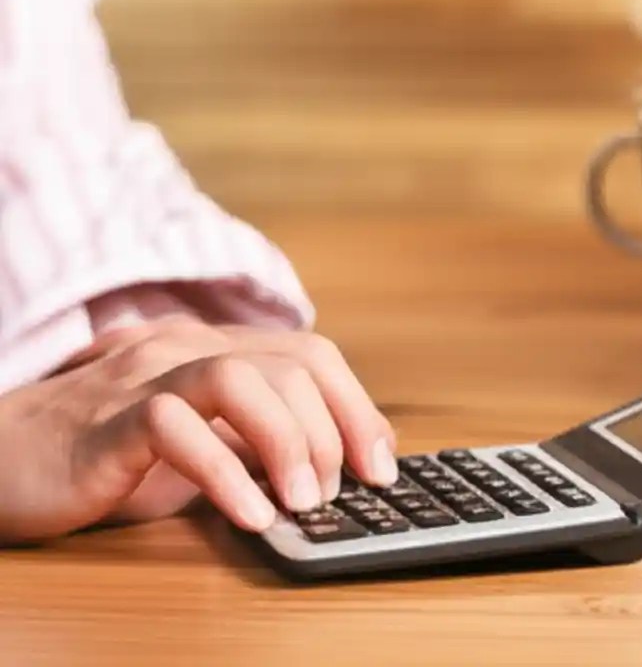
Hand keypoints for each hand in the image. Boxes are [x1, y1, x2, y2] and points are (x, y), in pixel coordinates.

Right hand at [0, 316, 398, 543]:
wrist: (2, 461)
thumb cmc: (109, 457)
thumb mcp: (205, 445)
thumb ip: (262, 442)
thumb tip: (342, 468)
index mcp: (216, 350)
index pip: (312, 355)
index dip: (357, 408)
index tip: (381, 466)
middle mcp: (186, 350)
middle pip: (292, 364)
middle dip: (334, 430)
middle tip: (339, 492)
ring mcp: (144, 379)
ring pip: (239, 378)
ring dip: (288, 442)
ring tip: (303, 501)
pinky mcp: (105, 422)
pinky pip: (175, 428)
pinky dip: (224, 472)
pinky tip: (249, 514)